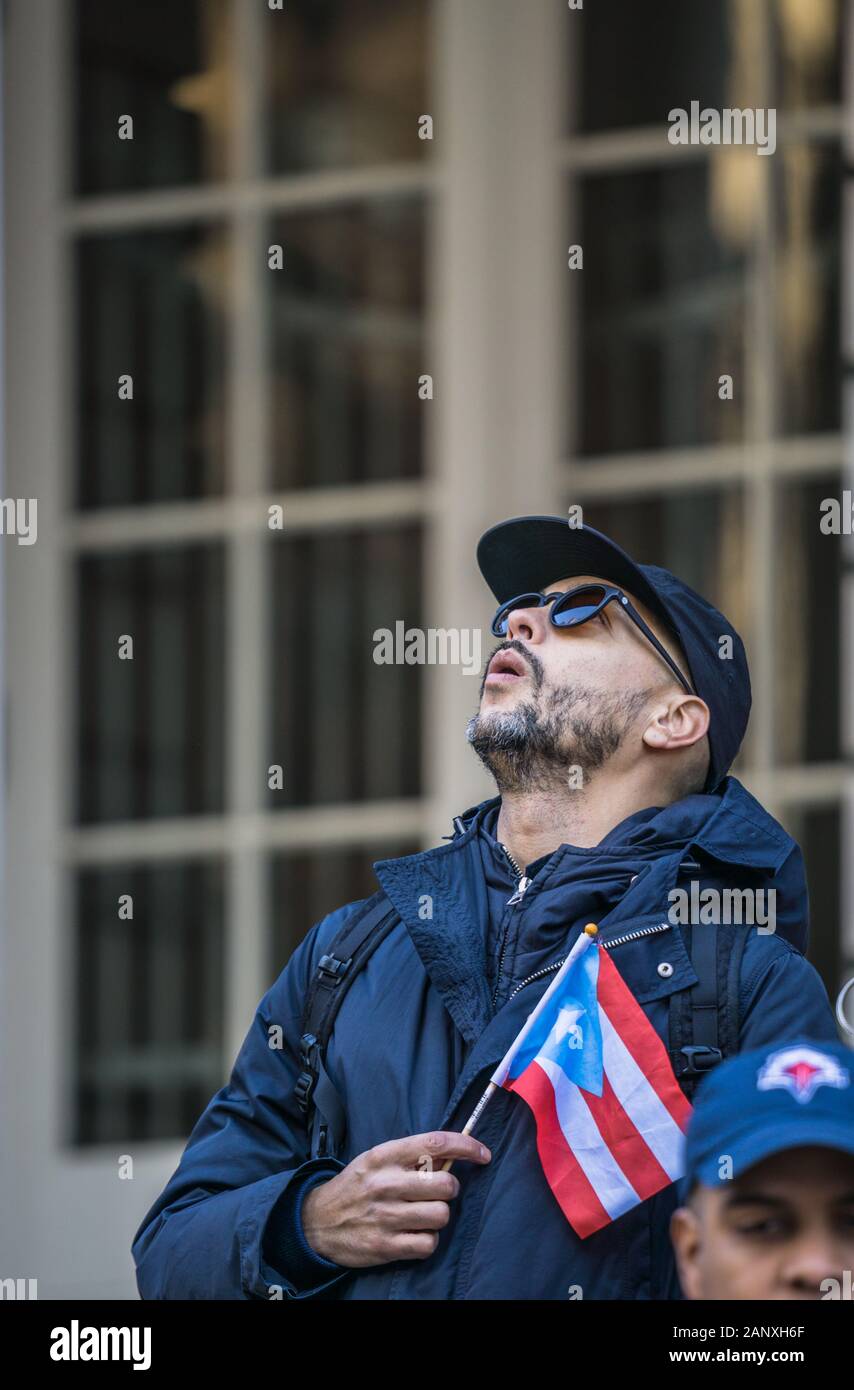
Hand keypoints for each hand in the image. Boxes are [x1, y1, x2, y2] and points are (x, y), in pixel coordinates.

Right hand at [301, 1130, 490, 1267]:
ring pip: (441, 1215)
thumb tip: (452, 1155)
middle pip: (445, 1184)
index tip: (483, 1153)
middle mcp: (386, 1183)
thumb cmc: (355, 1186)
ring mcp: (385, 1216)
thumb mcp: (376, 1160)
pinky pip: (428, 1243)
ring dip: (438, 1216)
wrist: (315, 1222)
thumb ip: (410, 1156)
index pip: (435, 1143)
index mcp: (385, 1155)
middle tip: (437, 1193)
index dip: (467, 1146)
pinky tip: (414, 1234)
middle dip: (449, 1189)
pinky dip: (427, 1240)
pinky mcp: (385, 1246)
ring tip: (422, 1214)